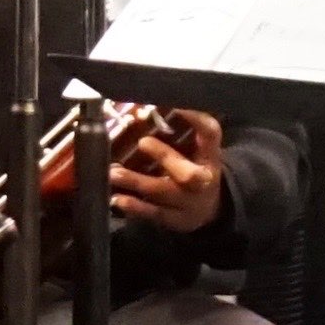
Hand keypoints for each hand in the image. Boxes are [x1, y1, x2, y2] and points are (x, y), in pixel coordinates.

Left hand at [102, 109, 225, 232]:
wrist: (211, 211)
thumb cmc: (197, 170)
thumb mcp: (199, 153)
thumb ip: (181, 135)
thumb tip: (144, 109)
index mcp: (211, 157)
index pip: (211, 135)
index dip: (197, 119)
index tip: (178, 105)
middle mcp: (203, 180)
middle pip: (189, 174)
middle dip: (165, 157)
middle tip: (143, 142)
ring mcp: (188, 203)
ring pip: (163, 192)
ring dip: (136, 181)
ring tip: (113, 172)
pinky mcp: (173, 219)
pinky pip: (152, 213)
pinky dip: (134, 206)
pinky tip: (117, 198)